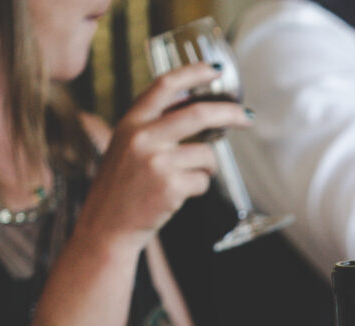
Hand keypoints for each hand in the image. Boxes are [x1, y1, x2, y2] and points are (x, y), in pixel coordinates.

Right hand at [75, 64, 250, 255]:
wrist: (107, 226)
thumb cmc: (122, 188)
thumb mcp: (127, 146)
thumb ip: (154, 126)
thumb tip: (196, 106)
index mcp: (131, 122)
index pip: (165, 85)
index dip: (193, 73)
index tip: (215, 70)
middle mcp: (142, 137)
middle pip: (198, 114)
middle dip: (230, 114)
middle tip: (248, 117)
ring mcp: (156, 162)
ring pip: (206, 155)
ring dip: (207, 168)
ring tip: (186, 179)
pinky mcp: (170, 187)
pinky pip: (203, 181)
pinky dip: (198, 188)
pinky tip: (178, 195)